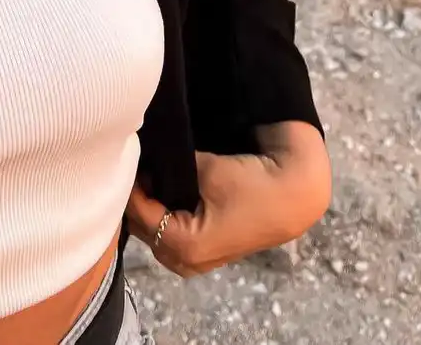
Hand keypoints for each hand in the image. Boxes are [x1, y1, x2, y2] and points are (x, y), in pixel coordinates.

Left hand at [125, 126, 329, 277]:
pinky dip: (165, 217)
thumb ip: (171, 168)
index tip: (126, 158)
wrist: (293, 194)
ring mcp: (198, 262)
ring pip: (156, 237)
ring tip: (148, 176)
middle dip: (138, 199)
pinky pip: (172, 238)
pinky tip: (164, 192)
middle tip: (133, 165)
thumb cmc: (251, 182)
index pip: (141, 215)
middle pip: (144, 231)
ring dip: (150, 210)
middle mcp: (188, 262)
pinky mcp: (208, 253)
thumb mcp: (206, 169)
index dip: (132, 186)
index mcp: (186, 246)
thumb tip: (146, 158)